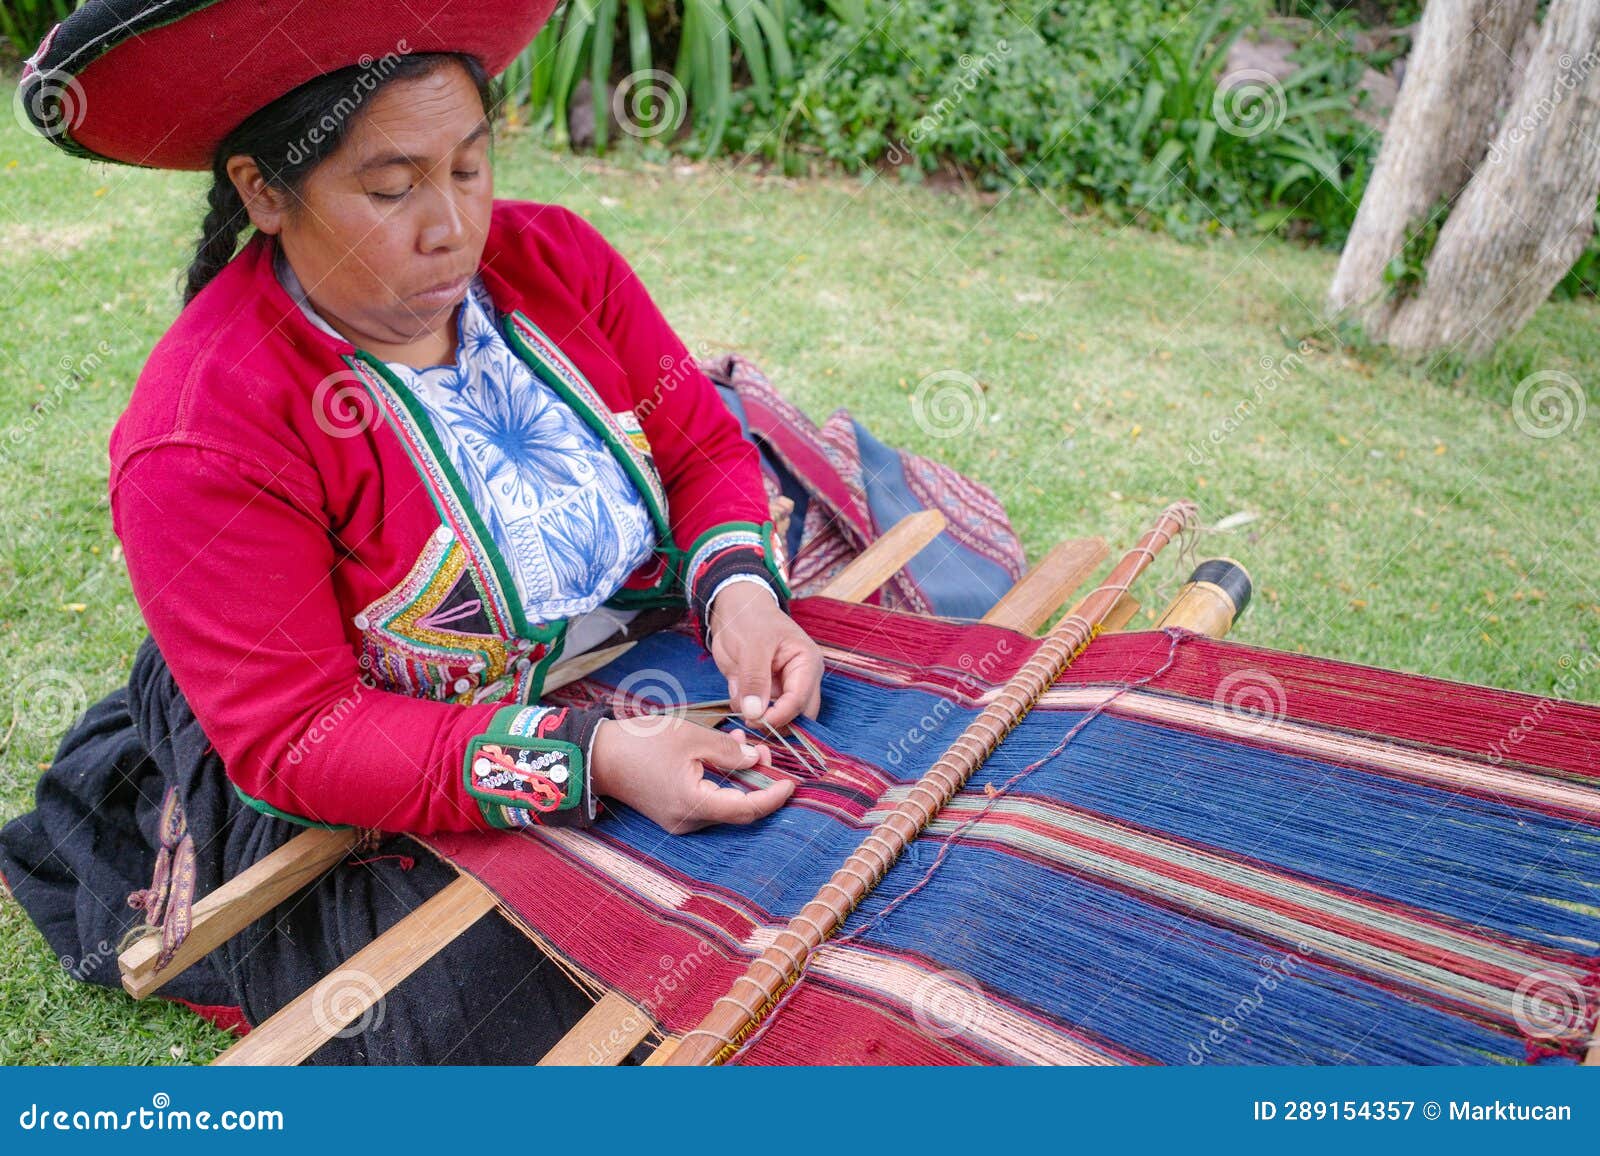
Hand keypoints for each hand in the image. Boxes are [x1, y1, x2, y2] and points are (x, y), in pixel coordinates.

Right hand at [589, 715, 793, 834]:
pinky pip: (707, 802)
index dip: (773, 797)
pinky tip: (724, 756)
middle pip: (737, 810)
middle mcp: (689, 821)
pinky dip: (722, 782)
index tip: (790, 782)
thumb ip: (728, 750)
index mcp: (695, 805)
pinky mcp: (673, 812)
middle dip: (757, 783)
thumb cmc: (642, 743)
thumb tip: (754, 759)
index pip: (747, 809)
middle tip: (764, 751)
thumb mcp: (692, 737)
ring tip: (744, 745)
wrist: (598, 755)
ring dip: (739, 779)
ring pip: (724, 805)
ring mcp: (680, 820)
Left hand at [708, 582, 823, 727]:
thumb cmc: (750, 617)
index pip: (801, 701)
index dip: (779, 716)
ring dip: (756, 715)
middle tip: (746, 717)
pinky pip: (757, 712)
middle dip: (772, 722)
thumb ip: (754, 679)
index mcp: (807, 664)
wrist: (734, 608)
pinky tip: (736, 687)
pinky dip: (744, 708)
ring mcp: (784, 687)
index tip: (754, 720)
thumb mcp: (751, 645)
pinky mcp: (766, 692)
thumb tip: (755, 714)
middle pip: (797, 716)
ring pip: (777, 718)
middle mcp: (801, 679)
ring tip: (738, 693)